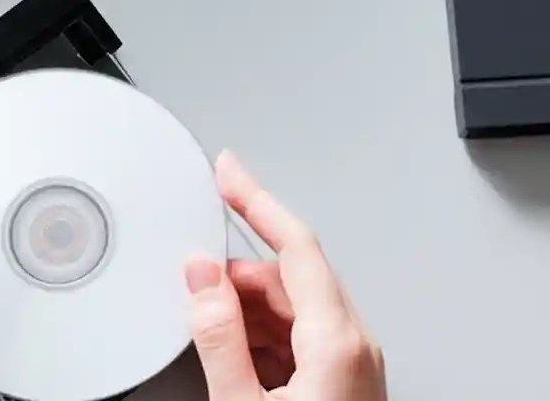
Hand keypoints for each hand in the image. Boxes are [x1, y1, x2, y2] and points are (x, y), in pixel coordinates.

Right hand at [186, 152, 386, 400]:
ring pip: (291, 308)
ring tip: (213, 340)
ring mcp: (354, 366)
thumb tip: (201, 276)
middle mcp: (355, 347)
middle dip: (236, 277)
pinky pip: (299, 338)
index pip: (295, 243)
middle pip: (289, 277)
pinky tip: (236, 362)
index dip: (256, 199)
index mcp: (337, 341)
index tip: (229, 171)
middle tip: (194, 288)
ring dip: (246, 312)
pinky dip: (261, 339)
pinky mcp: (345, 384)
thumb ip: (219, 336)